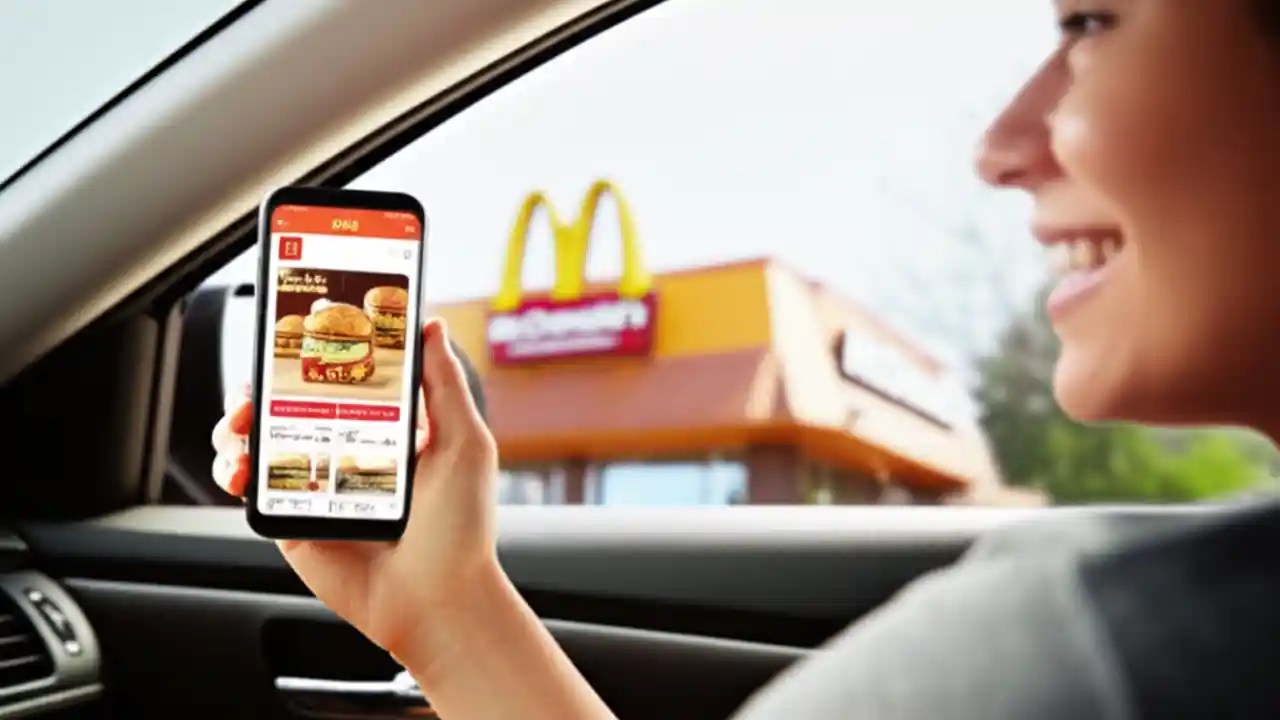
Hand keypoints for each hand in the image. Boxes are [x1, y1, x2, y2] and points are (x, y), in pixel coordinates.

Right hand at [210, 319, 500, 662]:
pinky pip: (252, 488)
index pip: (342, 379)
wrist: (436, 599)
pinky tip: (238, 466)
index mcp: (386, 430)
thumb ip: (443, 383)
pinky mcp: (292, 520)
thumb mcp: (463, 443)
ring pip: (259, 441)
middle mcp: (347, 453)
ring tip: (241, 423)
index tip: (295, 329)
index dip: (314, 355)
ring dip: (238, 423)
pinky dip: (233, 470)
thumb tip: (431, 326)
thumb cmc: (460, 527)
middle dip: (262, 384)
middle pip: (289, 405)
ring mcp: (316, 486)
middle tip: (257, 383)